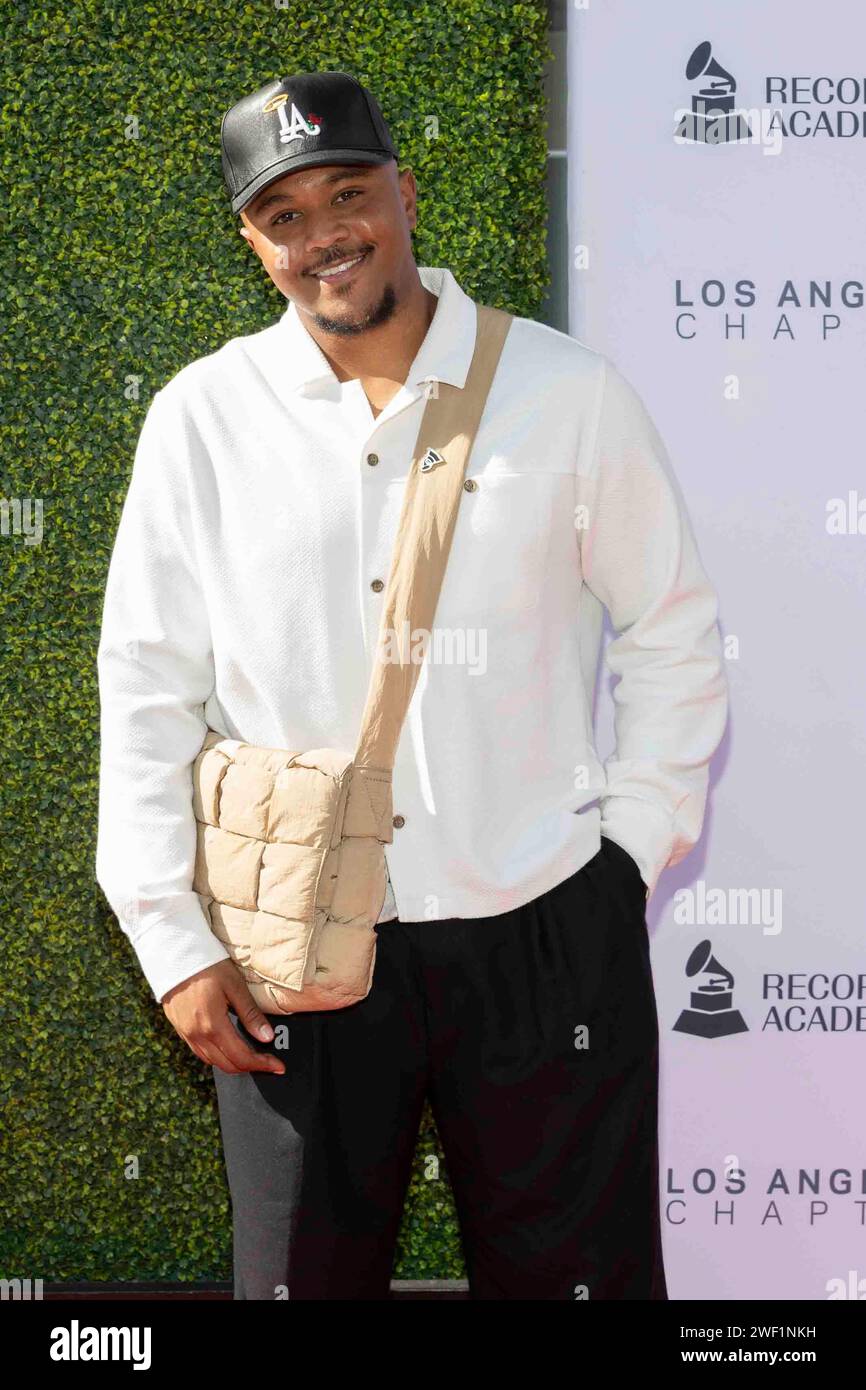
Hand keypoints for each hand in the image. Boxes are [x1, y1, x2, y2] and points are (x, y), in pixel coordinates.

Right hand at [161, 959, 286, 1075]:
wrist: (174, 953)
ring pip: (212, 1061)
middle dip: (250, 1067)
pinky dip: (217, 1056)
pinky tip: (227, 1047)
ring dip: (233, 1064)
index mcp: (213, 1025)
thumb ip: (250, 1014)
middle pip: (227, 1065)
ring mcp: (186, 1033)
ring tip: (251, 1056)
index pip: (242, 1057)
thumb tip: (267, 1037)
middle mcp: (197, 1034)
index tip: (277, 1065)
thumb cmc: (207, 965)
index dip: (262, 1064)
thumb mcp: (235, 986)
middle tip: (268, 1062)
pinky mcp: (180, 1028)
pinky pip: (200, 1052)